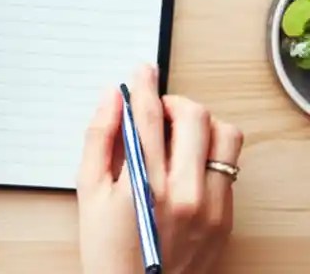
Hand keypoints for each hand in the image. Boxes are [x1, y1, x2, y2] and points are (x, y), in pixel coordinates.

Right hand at [77, 65, 243, 273]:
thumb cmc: (107, 248)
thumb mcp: (88, 192)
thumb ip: (99, 138)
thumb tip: (112, 97)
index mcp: (145, 184)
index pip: (148, 115)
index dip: (144, 85)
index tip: (142, 69)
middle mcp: (184, 192)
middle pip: (193, 117)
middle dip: (174, 102)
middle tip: (157, 107)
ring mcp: (211, 206)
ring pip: (224, 136)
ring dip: (201, 124)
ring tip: (178, 133)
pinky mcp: (226, 218)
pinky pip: (229, 167)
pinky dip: (209, 153)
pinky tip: (186, 163)